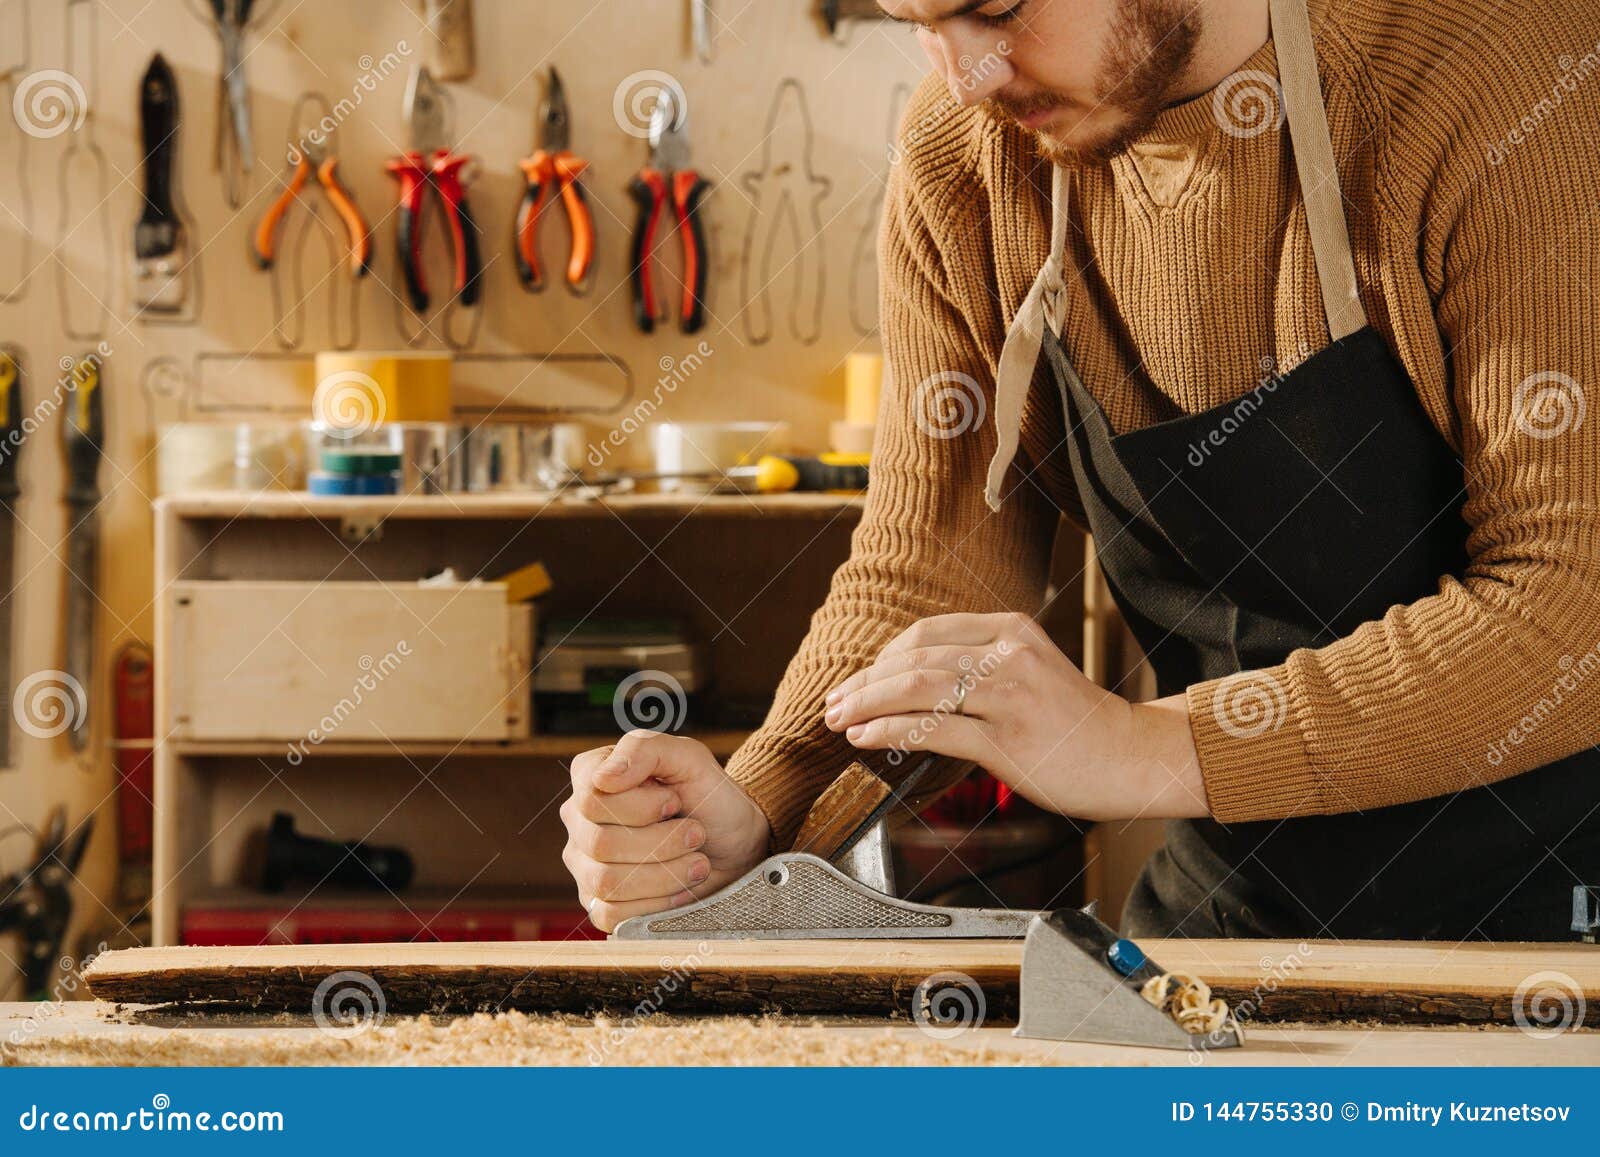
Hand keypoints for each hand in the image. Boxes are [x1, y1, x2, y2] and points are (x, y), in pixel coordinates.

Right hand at [561, 731, 770, 931]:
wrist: (734, 842)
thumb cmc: (708, 797)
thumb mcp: (689, 758)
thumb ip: (645, 750)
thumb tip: (603, 777)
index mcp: (591, 777)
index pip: (592, 799)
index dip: (641, 806)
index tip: (675, 801)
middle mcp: (580, 821)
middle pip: (601, 843)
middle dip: (662, 842)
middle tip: (696, 833)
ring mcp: (585, 865)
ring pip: (606, 882)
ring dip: (666, 874)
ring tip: (697, 861)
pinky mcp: (599, 903)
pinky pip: (610, 915)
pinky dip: (656, 903)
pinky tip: (680, 888)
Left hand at [822, 612, 1207, 820]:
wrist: (1132, 757)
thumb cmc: (1075, 723)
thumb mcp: (1028, 673)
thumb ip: (978, 669)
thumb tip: (908, 685)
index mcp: (1010, 630)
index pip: (926, 633)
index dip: (881, 656)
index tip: (856, 680)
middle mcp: (1008, 654)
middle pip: (914, 657)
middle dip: (864, 681)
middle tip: (832, 702)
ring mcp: (1008, 695)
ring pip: (917, 687)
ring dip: (866, 703)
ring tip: (836, 719)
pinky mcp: (1007, 739)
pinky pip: (933, 728)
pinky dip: (888, 730)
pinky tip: (864, 738)